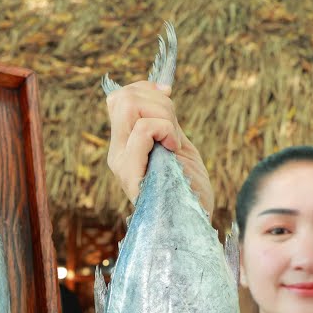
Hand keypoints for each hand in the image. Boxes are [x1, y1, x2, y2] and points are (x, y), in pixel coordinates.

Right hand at [106, 81, 214, 215]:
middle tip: (174, 127)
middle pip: (122, 98)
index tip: (169, 99)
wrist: (195, 223)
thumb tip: (161, 89)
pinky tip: (176, 148)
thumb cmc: (190, 189)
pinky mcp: (132, 173)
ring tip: (175, 140)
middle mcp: (117, 154)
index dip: (144, 89)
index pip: (118, 100)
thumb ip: (164, 122)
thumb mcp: (177, 146)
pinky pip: (144, 129)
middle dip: (156, 100)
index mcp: (124, 146)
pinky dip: (166, 129)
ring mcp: (122, 163)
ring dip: (162, 114)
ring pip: (130, 106)